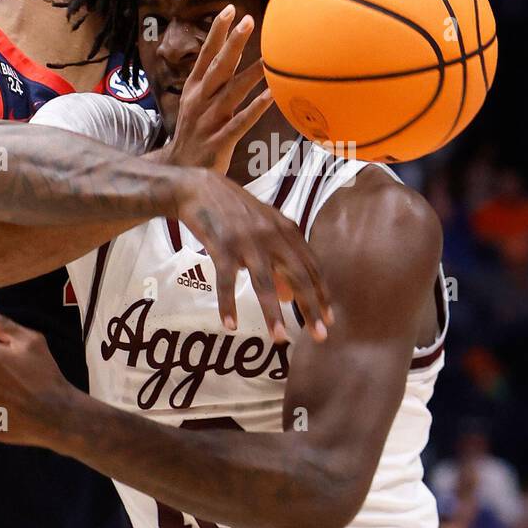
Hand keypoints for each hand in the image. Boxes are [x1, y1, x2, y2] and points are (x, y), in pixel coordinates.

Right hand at [164, 4, 273, 174]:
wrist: (178, 171)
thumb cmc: (194, 134)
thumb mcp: (197, 104)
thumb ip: (213, 84)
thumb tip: (231, 60)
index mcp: (194, 90)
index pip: (205, 55)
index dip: (217, 32)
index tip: (230, 9)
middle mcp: (199, 101)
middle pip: (217, 67)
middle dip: (232, 43)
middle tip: (248, 20)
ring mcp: (208, 121)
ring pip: (231, 92)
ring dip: (250, 73)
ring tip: (269, 58)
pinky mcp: (218, 141)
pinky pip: (241, 122)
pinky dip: (256, 108)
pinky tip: (272, 96)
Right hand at [174, 169, 332, 342]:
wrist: (198, 189)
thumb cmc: (234, 211)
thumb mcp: (264, 228)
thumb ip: (281, 257)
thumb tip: (291, 297)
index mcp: (285, 229)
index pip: (311, 266)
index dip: (322, 293)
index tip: (330, 319)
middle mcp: (271, 235)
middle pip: (297, 275)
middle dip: (311, 307)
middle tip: (319, 335)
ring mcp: (246, 241)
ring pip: (265, 282)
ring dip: (273, 313)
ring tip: (280, 338)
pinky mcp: (221, 246)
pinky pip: (227, 281)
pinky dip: (228, 304)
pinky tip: (230, 325)